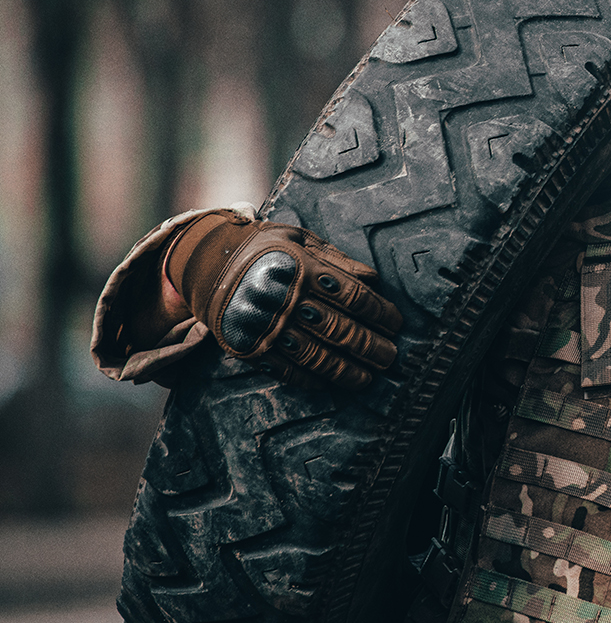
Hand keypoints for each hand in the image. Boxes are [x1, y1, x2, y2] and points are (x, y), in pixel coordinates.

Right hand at [165, 213, 402, 390]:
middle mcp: (284, 299)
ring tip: (368, 378)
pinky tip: (329, 383)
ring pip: (316, 355)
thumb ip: (337, 259)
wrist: (202, 261)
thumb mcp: (299, 239)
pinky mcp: (247, 346)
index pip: (353, 296)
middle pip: (339, 329)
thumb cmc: (262, 247)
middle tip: (391, 357)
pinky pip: (284, 369)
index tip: (396, 324)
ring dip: (347, 371)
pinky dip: (309, 378)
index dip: (380, 313)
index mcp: (301, 269)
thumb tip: (374, 280)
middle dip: (371, 346)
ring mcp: (265, 325)